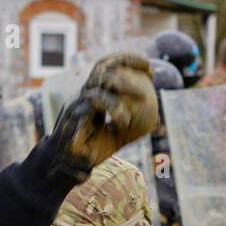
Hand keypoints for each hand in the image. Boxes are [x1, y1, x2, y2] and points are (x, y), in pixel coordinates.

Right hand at [51, 53, 156, 174]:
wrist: (69, 166)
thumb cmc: (94, 148)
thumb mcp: (118, 134)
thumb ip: (132, 123)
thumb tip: (155, 118)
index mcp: (93, 93)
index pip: (106, 66)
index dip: (126, 59)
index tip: (148, 65)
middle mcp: (82, 94)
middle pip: (100, 67)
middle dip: (125, 65)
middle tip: (148, 77)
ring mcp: (75, 105)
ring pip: (97, 87)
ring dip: (121, 90)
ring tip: (141, 100)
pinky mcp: (71, 119)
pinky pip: (90, 107)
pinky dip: (111, 108)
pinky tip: (125, 121)